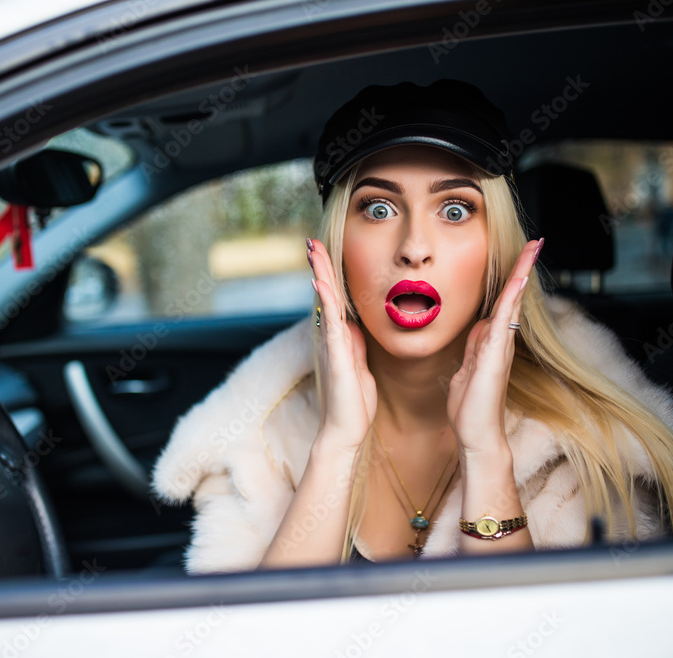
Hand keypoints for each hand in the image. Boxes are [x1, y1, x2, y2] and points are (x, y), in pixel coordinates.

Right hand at [307, 238, 376, 454]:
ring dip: (320, 275)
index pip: (335, 299)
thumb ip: (357, 343)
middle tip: (311, 242)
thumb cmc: (355, 402)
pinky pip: (331, 322)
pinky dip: (326, 301)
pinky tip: (320, 284)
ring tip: (312, 251)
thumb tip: (356, 324)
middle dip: (320, 267)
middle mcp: (333, 337)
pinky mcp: (336, 355)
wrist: (346, 430)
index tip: (324, 253)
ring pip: (325, 302)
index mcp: (342, 338)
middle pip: (326, 294)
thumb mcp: (361, 365)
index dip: (330, 276)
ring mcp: (333, 344)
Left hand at [447, 238, 542, 457]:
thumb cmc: (470, 410)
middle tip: (534, 242)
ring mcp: (501, 349)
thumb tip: (479, 328)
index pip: (501, 305)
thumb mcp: (466, 371)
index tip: (518, 258)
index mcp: (491, 344)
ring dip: (521, 275)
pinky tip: (518, 280)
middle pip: (512, 297)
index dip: (509, 282)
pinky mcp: (496, 357)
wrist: (476, 438)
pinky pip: (505, 321)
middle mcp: (500, 342)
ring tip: (532, 249)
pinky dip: (511, 299)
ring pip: (512, 303)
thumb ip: (473, 349)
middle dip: (522, 269)